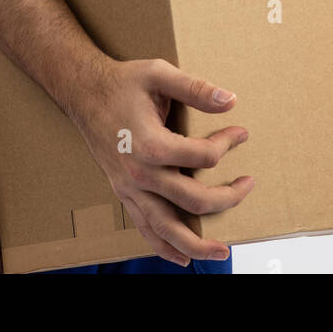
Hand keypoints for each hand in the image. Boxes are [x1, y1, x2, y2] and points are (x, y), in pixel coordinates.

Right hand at [70, 55, 254, 266]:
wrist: (84, 92)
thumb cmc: (122, 82)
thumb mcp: (159, 74)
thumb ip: (195, 88)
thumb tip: (230, 101)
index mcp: (151, 144)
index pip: (203, 156)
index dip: (227, 143)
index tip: (240, 132)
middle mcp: (140, 173)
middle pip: (193, 199)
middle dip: (227, 197)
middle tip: (248, 185)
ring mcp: (130, 188)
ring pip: (166, 228)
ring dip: (197, 245)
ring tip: (223, 252)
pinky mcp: (123, 193)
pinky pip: (144, 228)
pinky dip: (164, 248)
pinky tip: (183, 257)